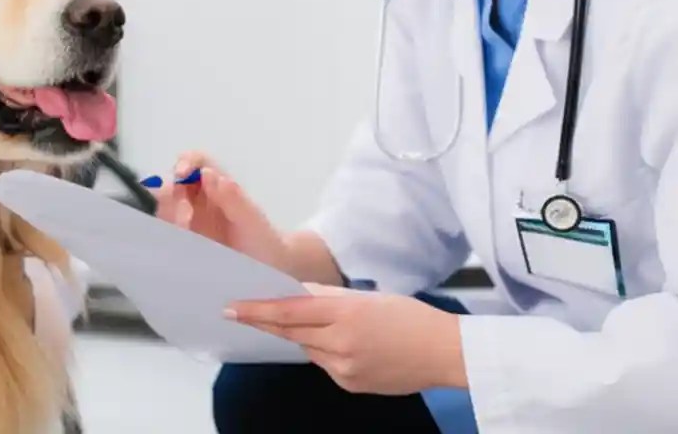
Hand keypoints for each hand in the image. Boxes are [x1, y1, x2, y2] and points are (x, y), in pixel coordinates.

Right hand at [153, 152, 293, 272]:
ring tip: (184, 232)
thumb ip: (232, 198)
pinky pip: (168, 227)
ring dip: (167, 214)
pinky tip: (174, 241)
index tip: (181, 175)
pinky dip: (165, 230)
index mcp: (218, 186)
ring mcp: (191, 217)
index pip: (196, 162)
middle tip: (184, 218)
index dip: (185, 163)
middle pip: (175, 183)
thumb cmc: (264, 240)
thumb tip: (206, 173)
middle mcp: (201, 198)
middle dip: (172, 194)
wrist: (270, 270)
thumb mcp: (251, 219)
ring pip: (167, 205)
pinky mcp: (185, 238)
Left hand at [225, 284, 467, 394]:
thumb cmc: (410, 318)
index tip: (232, 307)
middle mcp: (340, 343)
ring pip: (307, 348)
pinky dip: (324, 351)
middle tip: (237, 312)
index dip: (257, 309)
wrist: (445, 353)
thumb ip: (328, 296)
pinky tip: (343, 344)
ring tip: (316, 323)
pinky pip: (324, 364)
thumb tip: (297, 294)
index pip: (289, 311)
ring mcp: (344, 368)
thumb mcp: (368, 297)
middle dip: (263, 321)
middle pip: (290, 331)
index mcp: (345, 314)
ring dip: (301, 335)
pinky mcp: (350, 384)